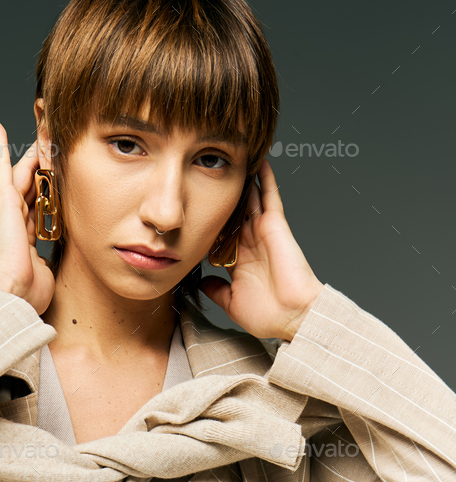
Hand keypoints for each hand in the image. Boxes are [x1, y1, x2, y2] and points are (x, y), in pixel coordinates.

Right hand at [0, 121, 55, 314]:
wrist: (12, 290)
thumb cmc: (27, 290)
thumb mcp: (45, 271)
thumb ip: (47, 260)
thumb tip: (49, 261)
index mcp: (23, 236)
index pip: (37, 206)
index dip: (46, 190)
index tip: (53, 177)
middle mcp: (13, 219)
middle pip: (31, 184)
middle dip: (41, 164)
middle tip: (51, 143)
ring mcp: (7, 208)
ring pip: (23, 172)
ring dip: (32, 152)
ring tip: (42, 130)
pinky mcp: (4, 200)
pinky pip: (2, 167)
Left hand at [199, 159, 324, 340]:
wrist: (292, 316)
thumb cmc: (267, 315)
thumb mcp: (231, 303)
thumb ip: (216, 290)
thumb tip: (200, 282)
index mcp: (239, 261)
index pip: (220, 236)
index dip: (209, 224)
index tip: (193, 212)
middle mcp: (250, 244)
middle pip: (233, 214)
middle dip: (223, 198)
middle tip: (207, 176)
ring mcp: (262, 233)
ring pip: (250, 201)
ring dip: (243, 183)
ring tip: (232, 161)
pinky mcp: (275, 226)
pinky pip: (270, 197)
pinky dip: (265, 180)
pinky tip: (260, 162)